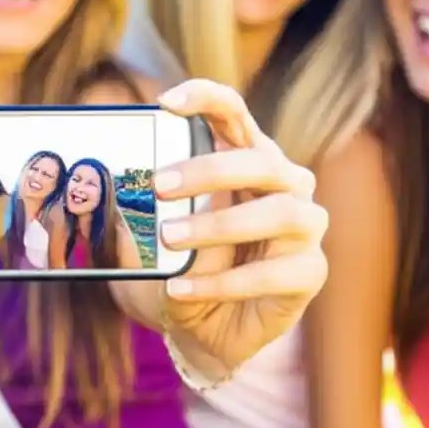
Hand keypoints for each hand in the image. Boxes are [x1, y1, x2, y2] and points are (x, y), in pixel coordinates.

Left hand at [151, 79, 328, 374]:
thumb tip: (119, 185)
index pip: (234, 112)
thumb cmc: (186, 264)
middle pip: (260, 161)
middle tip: (160, 186)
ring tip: (170, 239)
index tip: (166, 102)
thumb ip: (151, 204)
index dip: (206, 98)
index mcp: (247, 158)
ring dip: (218, 225)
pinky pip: (274, 274)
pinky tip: (180, 290)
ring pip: (279, 213)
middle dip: (209, 170)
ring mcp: (305, 228)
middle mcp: (286, 185)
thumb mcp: (161, 228)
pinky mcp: (309, 273)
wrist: (207, 329)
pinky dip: (222, 283)